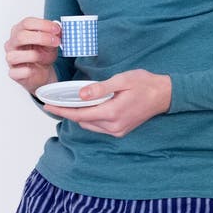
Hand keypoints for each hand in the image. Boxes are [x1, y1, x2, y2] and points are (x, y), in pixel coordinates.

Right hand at [4, 16, 60, 94]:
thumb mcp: (51, 42)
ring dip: (34, 55)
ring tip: (44, 57)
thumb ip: (53, 35)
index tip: (56, 30)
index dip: (43, 25)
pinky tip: (33, 69)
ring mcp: (10, 58)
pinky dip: (26, 71)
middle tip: (56, 41)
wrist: (42, 72)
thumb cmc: (42, 54)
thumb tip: (57, 29)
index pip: (27, 23)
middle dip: (41, 38)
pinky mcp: (13, 73)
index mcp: (20, 31)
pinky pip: (15, 72)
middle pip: (21, 36)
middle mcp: (12, 43)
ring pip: (15, 55)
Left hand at [44, 69, 171, 136]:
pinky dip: (90, 118)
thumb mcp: (122, 80)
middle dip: (68, 112)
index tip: (48, 106)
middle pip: (83, 121)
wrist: (164, 95)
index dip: (62, 110)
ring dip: (79, 115)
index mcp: (112, 113)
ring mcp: (117, 131)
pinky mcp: (120, 131)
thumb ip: (100, 89)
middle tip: (56, 102)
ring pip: (90, 125)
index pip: (80, 114)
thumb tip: (81, 94)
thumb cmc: (144, 84)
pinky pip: (99, 127)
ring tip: (70, 103)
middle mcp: (114, 126)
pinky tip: (88, 108)